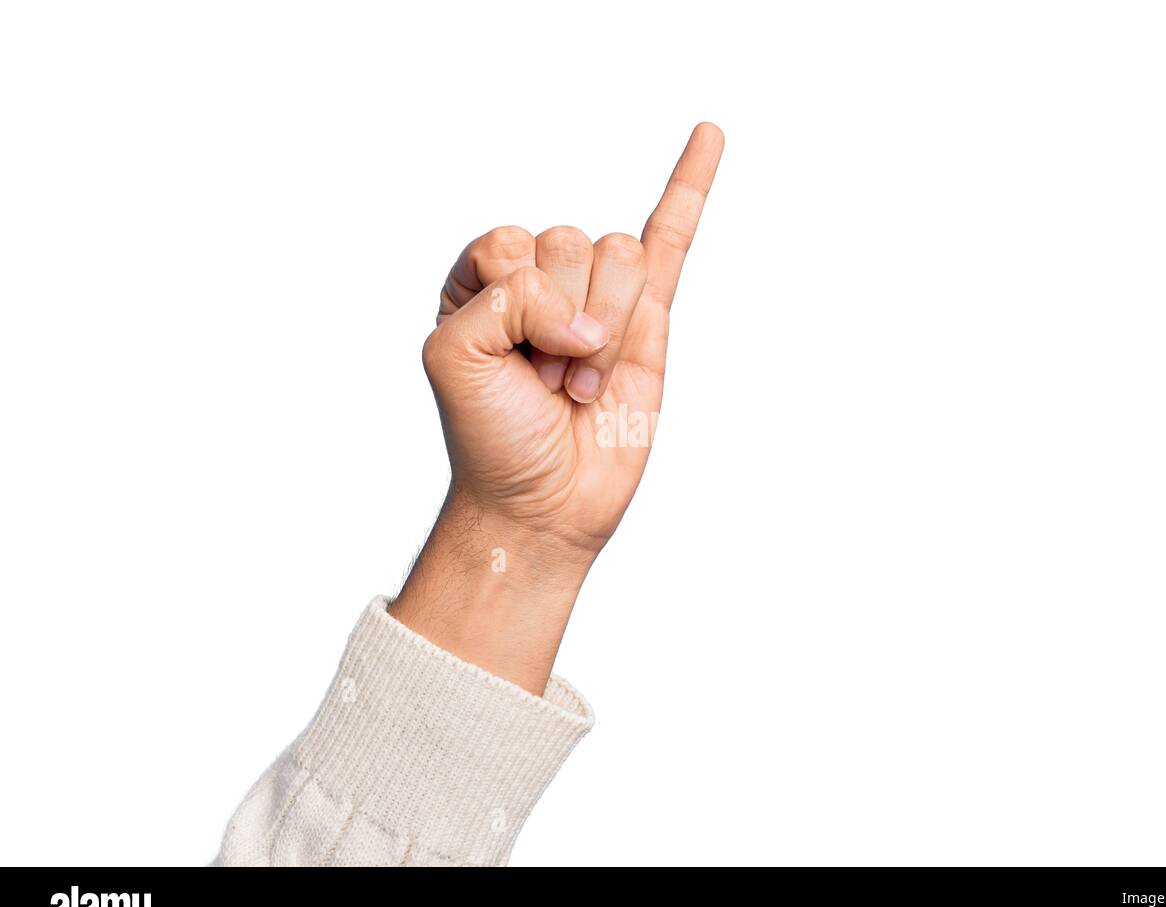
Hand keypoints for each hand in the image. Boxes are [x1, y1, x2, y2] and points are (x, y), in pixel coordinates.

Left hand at [390, 124, 723, 692]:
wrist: (541, 505)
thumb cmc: (490, 439)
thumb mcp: (453, 359)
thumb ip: (506, 297)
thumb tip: (590, 310)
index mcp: (484, 280)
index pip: (512, 241)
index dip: (517, 298)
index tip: (511, 359)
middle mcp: (543, 281)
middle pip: (573, 242)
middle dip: (564, 320)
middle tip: (549, 380)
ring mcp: (599, 299)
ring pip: (624, 257)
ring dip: (609, 327)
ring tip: (585, 381)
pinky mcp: (650, 322)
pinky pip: (674, 238)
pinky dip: (691, 183)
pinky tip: (706, 136)